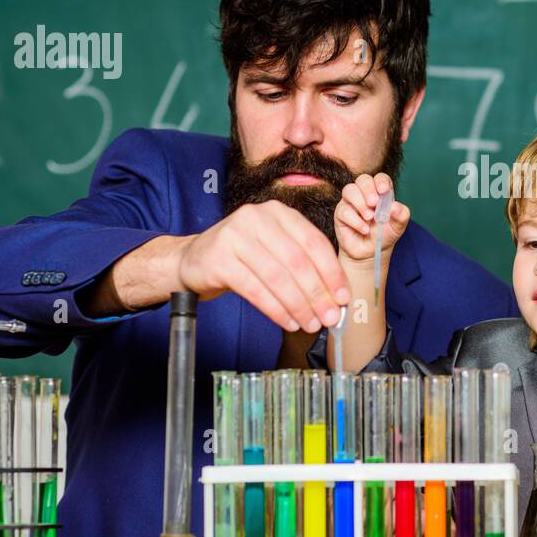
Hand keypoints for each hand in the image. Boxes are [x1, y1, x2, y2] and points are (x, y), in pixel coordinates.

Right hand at [175, 199, 349, 332]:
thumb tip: (335, 298)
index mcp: (278, 213)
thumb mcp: (274, 249)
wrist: (193, 260)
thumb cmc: (243, 257)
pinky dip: (276, 309)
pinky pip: (255, 289)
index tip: (344, 297)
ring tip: (311, 324)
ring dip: (298, 305)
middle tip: (330, 317)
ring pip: (277, 276)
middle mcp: (256, 218)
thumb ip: (303, 266)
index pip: (313, 242)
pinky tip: (289, 322)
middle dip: (318, 293)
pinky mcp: (219, 259)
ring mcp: (235, 236)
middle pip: (297, 260)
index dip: (332, 272)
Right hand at [335, 173, 409, 267]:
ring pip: (349, 190)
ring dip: (360, 203)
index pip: (380, 178)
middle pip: (363, 179)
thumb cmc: (384, 235)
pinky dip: (355, 220)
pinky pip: (343, 210)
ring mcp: (351, 202)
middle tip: (374, 203)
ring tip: (369, 217)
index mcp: (380, 192)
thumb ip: (401, 214)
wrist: (371, 252)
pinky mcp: (341, 214)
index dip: (381, 181)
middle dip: (368, 189)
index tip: (384, 190)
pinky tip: (364, 230)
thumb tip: (395, 206)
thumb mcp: (398, 226)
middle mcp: (364, 194)